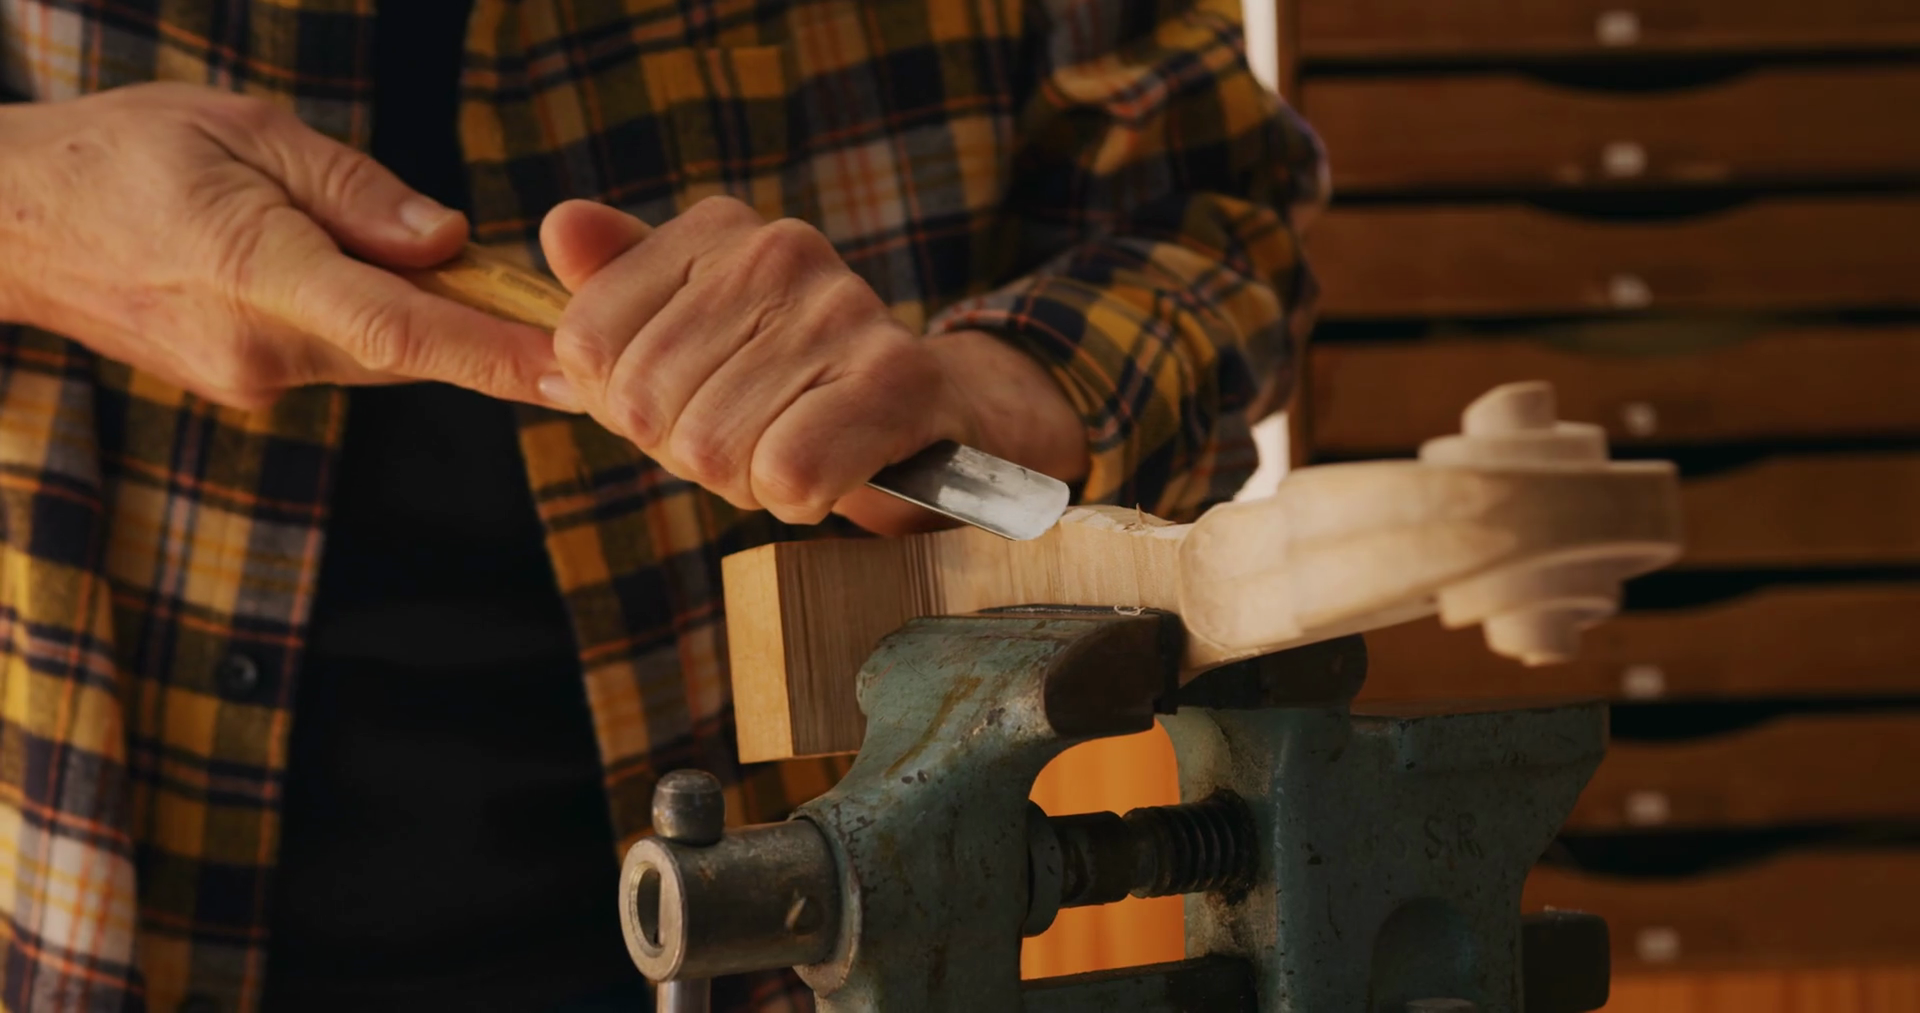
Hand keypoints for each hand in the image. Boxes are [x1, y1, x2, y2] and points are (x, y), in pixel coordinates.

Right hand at [0, 83, 560, 408]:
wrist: (13, 222)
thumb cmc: (122, 155)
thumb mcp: (245, 131)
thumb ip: (354, 189)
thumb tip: (447, 239)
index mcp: (256, 272)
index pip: (403, 330)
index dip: (496, 355)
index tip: (571, 372)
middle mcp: (260, 349)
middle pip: (410, 347)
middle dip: (483, 322)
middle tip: (542, 290)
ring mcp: (251, 379)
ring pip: (381, 354)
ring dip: (426, 314)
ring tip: (421, 251)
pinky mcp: (248, 384)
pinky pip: (343, 355)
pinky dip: (378, 320)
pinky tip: (364, 271)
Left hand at [539, 197, 1087, 533]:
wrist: (935, 415)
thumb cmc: (791, 385)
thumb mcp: (689, 338)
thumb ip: (611, 292)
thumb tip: (558, 227)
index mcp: (715, 231)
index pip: (585, 341)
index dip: (620, 406)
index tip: (683, 403)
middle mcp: (776, 251)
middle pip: (640, 403)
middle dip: (682, 452)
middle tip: (748, 439)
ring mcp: (839, 308)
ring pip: (710, 447)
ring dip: (742, 482)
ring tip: (792, 450)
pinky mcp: (894, 378)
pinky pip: (786, 472)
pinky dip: (797, 499)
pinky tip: (828, 474)